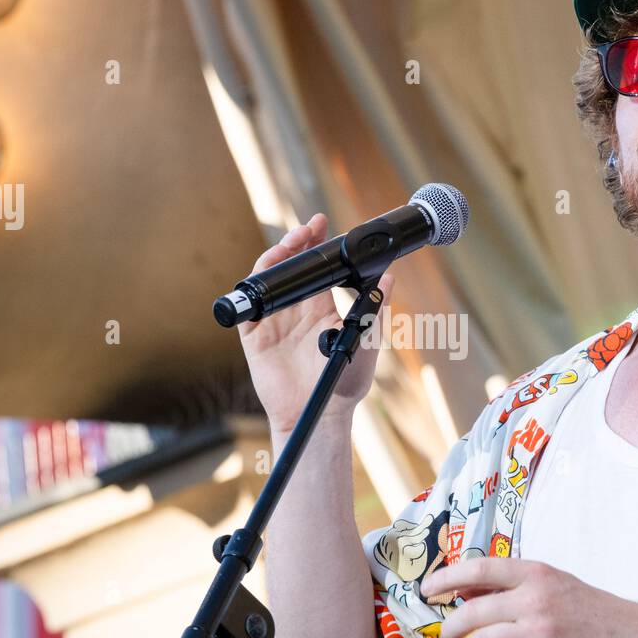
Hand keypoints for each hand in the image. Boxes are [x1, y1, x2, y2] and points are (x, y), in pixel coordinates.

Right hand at [236, 213, 393, 432]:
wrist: (321, 413)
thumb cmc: (346, 383)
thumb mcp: (367, 341)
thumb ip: (375, 308)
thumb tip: (390, 276)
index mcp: (321, 308)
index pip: (316, 268)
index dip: (316, 244)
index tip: (322, 223)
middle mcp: (296, 310)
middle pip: (290, 266)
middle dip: (295, 241)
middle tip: (307, 227)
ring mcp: (274, 321)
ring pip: (268, 279)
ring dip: (276, 257)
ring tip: (290, 244)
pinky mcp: (255, 337)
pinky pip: (248, 307)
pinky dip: (252, 288)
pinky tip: (266, 275)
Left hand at [420, 558, 637, 637]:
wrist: (626, 634)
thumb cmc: (582, 606)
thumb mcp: (549, 581)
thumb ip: (509, 583)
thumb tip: (463, 588)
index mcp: (533, 573)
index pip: (479, 569)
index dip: (446, 577)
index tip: (427, 588)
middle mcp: (534, 598)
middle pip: (474, 611)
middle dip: (450, 626)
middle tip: (443, 636)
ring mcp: (541, 630)